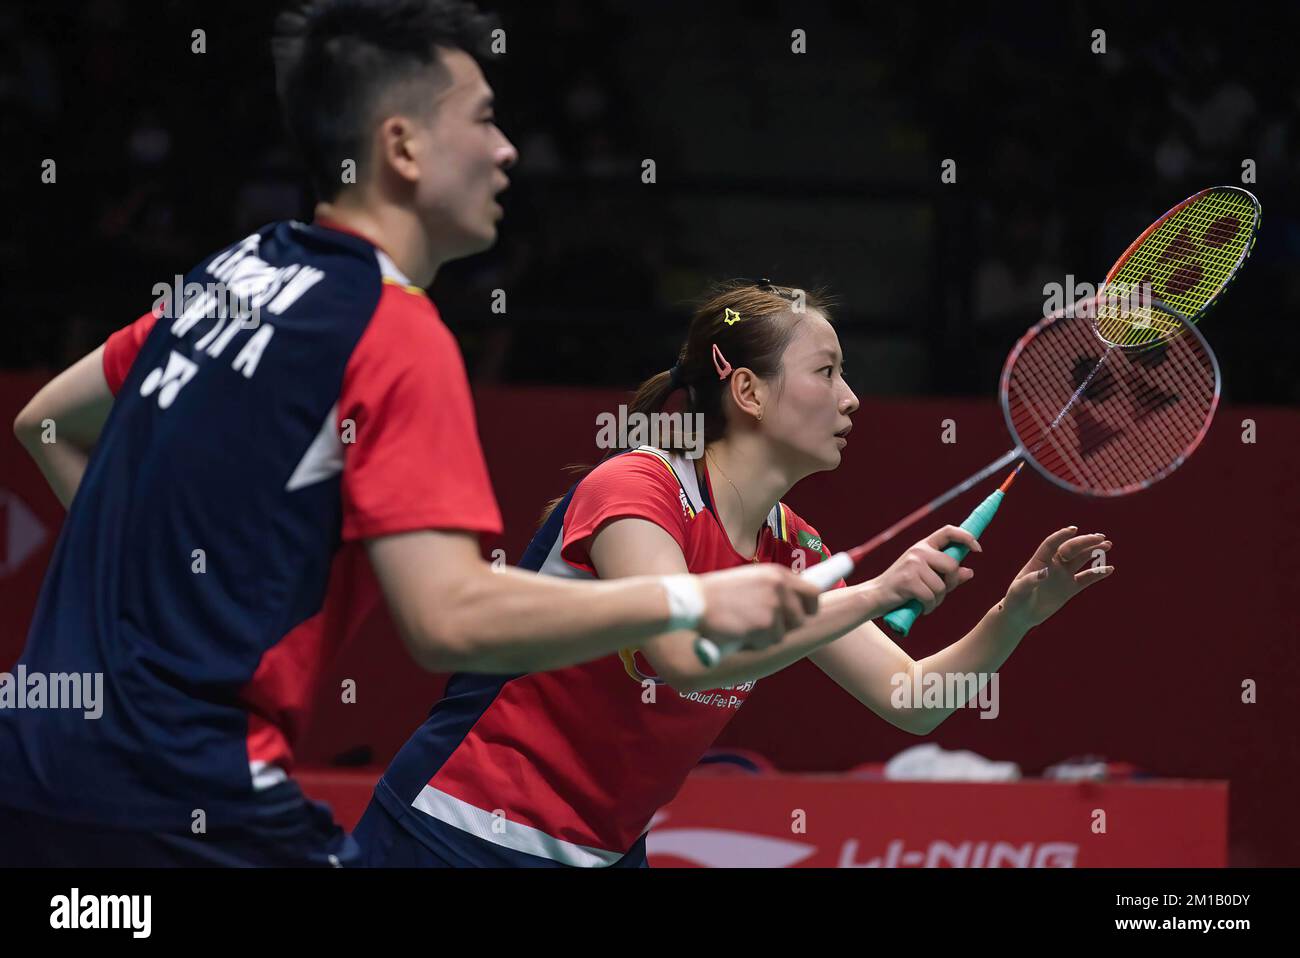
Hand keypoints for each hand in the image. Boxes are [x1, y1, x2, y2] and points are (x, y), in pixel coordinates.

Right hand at [697, 564, 820, 649]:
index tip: (805, 613)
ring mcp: (774, 606)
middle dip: (785, 626)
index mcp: (776, 573)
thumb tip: (791, 606)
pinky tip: (738, 631)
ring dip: (765, 635)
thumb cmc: (717, 593)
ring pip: (782, 634)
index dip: (809, 606)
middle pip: (801, 618)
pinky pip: (768, 642)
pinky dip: (754, 642)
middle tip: (763, 625)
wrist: (694, 601)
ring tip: (744, 625)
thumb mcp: (749, 580)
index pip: (812, 592)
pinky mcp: (764, 625)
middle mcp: (780, 587)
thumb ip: (772, 589)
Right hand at [866, 524, 980, 617]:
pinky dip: (929, 607)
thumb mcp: (926, 577)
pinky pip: (931, 597)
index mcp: (923, 546)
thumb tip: (969, 571)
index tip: (978, 548)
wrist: (875, 596)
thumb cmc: (902, 587)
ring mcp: (912, 564)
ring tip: (926, 602)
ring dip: (937, 600)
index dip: (966, 537)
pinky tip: (921, 608)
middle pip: (951, 565)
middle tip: (941, 593)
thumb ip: (947, 574)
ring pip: (941, 586)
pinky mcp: (908, 580)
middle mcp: (918, 551)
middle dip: (951, 583)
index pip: (948, 532)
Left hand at [999, 527, 1113, 629]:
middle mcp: (1053, 564)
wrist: (1021, 614)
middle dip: (1085, 542)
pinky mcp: (1070, 588)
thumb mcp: (1020, 589)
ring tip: (1107, 545)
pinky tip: (1109, 569)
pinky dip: (1097, 574)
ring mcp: (1063, 575)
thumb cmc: (1016, 599)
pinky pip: (1086, 579)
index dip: (1062, 536)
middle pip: (1071, 549)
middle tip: (1100, 537)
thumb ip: (1031, 580)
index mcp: (1039, 560)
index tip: (1074, 529)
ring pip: (1081, 559)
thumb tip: (1044, 572)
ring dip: (1093, 551)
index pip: (1051, 544)